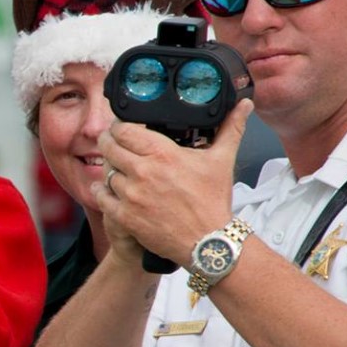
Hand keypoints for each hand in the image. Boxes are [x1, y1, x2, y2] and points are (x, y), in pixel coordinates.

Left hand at [96, 100, 251, 263]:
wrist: (208, 241)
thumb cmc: (213, 202)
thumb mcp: (222, 160)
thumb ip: (231, 129)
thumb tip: (244, 105)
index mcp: (163, 154)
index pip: (124, 130)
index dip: (118, 126)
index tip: (121, 127)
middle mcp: (143, 172)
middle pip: (109, 147)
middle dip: (109, 142)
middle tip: (113, 142)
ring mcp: (132, 195)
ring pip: (106, 171)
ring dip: (109, 167)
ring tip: (117, 167)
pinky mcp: (125, 216)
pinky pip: (102, 197)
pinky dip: (102, 191)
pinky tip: (107, 188)